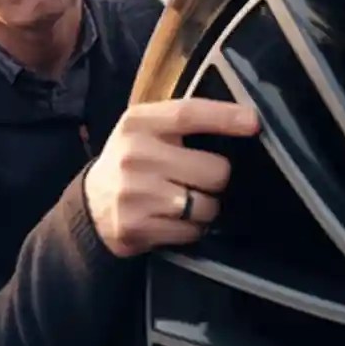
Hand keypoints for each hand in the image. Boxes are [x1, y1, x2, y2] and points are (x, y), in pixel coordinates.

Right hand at [84, 97, 259, 257]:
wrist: (91, 204)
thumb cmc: (132, 161)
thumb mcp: (145, 129)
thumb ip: (182, 121)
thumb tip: (244, 121)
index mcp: (138, 122)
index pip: (189, 114)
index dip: (225, 117)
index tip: (254, 123)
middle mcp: (135, 155)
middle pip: (214, 170)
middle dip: (215, 179)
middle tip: (197, 179)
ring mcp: (135, 193)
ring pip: (207, 205)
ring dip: (205, 207)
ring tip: (183, 201)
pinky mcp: (136, 227)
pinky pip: (191, 231)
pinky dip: (190, 229)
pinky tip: (171, 220)